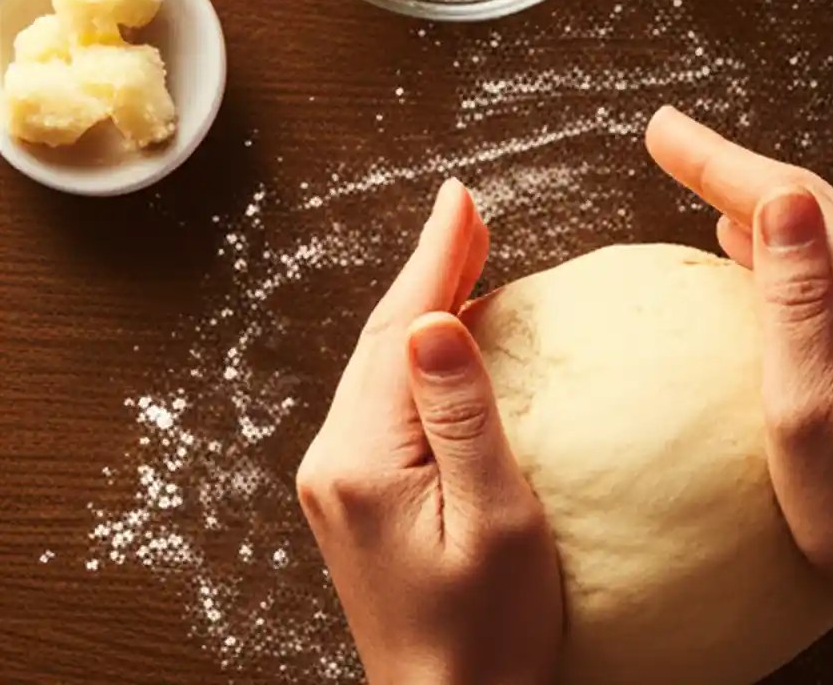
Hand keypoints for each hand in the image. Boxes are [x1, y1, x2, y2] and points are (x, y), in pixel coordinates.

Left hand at [296, 179, 561, 684]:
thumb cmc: (489, 633)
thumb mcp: (497, 520)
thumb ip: (463, 416)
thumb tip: (439, 322)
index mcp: (364, 460)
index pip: (402, 333)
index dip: (436, 259)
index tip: (462, 199)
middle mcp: (335, 463)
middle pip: (383, 341)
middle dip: (428, 271)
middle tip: (469, 213)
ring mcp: (340, 483)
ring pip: (381, 369)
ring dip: (423, 310)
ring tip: (464, 259)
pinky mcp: (358, 500)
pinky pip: (386, 405)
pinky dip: (419, 359)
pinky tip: (447, 344)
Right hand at [646, 108, 832, 683]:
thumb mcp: (805, 406)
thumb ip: (792, 300)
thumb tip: (778, 202)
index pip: (794, 200)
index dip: (720, 162)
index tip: (663, 132)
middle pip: (815, 202)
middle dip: (736, 168)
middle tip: (669, 140)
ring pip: (829, 230)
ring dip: (763, 201)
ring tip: (700, 176)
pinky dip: (792, 247)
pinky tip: (755, 245)